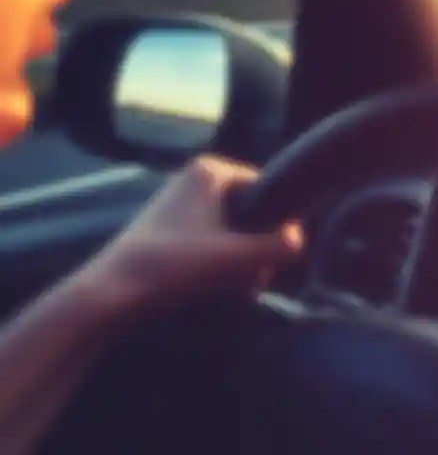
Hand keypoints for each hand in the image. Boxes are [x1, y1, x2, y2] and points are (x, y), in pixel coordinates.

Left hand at [78, 156, 302, 313]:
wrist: (112, 294)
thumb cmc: (174, 266)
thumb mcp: (237, 258)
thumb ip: (279, 245)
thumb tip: (299, 238)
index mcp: (211, 169)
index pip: (268, 189)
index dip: (276, 223)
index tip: (268, 255)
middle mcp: (195, 178)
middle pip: (251, 212)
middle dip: (255, 246)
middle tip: (248, 276)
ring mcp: (179, 203)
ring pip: (233, 231)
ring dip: (239, 260)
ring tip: (229, 286)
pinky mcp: (168, 229)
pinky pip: (211, 242)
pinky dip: (216, 263)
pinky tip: (211, 287)